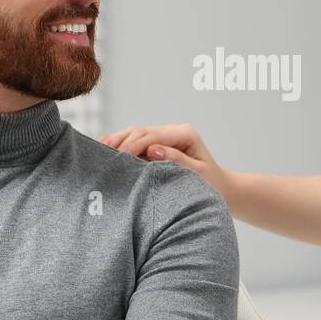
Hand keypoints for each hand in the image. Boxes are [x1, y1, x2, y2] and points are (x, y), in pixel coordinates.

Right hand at [98, 123, 230, 196]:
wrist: (220, 189)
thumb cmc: (211, 184)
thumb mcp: (198, 175)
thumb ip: (177, 161)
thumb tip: (153, 150)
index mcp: (184, 134)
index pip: (153, 135)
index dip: (134, 144)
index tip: (120, 156)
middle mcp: (173, 131)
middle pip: (141, 131)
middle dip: (122, 141)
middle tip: (105, 153)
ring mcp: (164, 137)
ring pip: (135, 133)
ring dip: (118, 140)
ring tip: (100, 148)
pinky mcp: (158, 144)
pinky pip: (136, 141)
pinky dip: (121, 144)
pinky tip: (105, 146)